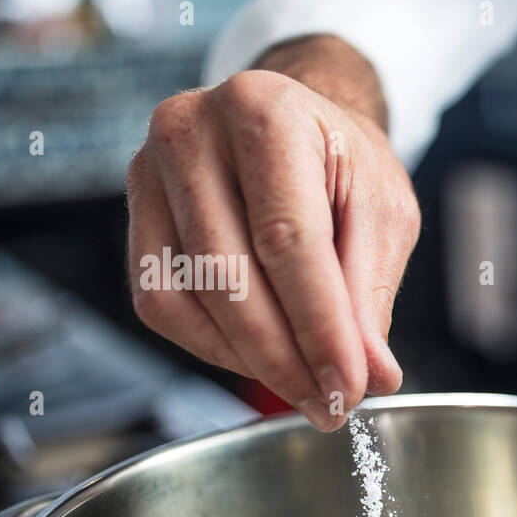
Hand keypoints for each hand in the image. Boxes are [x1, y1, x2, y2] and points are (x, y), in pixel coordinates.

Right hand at [126, 53, 419, 430]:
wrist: (297, 125)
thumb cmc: (342, 163)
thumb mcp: (382, 213)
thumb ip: (371, 292)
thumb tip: (373, 374)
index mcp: (265, 111)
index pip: (288, 239)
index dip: (320, 326)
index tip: (350, 388)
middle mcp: (190, 131)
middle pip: (230, 275)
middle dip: (286, 359)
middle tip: (332, 404)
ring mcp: (149, 172)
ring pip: (189, 298)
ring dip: (251, 360)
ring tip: (307, 386)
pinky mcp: (134, 215)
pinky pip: (162, 304)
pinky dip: (214, 346)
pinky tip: (261, 356)